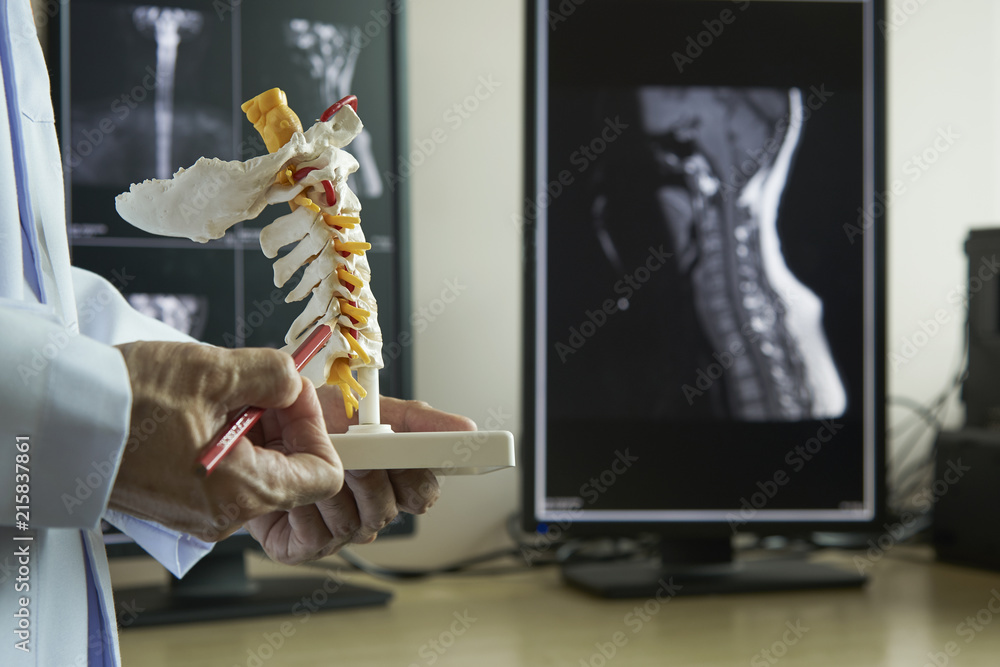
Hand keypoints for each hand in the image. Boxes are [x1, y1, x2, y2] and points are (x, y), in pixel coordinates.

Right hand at [109, 342, 342, 541]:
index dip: (318, 428)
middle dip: (285, 420)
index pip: (325, 476)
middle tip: (263, 382)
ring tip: (225, 390)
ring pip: (257, 468)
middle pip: (290, 470)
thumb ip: (274, 375)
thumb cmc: (128, 402)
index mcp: (245, 491)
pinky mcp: (177, 502)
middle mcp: (226, 513)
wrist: (59, 422)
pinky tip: (203, 408)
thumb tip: (294, 380)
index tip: (294, 394)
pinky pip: (224, 473)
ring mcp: (200, 512)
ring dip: (255, 425)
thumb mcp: (215, 372)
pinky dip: (228, 439)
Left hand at [246, 388, 475, 563]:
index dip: (423, 479)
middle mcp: (366, 507)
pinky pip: (317, 537)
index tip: (426, 460)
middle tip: (361, 452)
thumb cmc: (310, 417)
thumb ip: (417, 420)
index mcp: (391, 478)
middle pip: (391, 510)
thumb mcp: (368, 408)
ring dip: (335, 487)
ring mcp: (335, 530)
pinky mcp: (300, 546)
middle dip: (375, 478)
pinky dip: (305, 506)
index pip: (424, 491)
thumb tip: (465, 428)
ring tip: (316, 458)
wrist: (251, 425)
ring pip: (356, 524)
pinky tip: (295, 484)